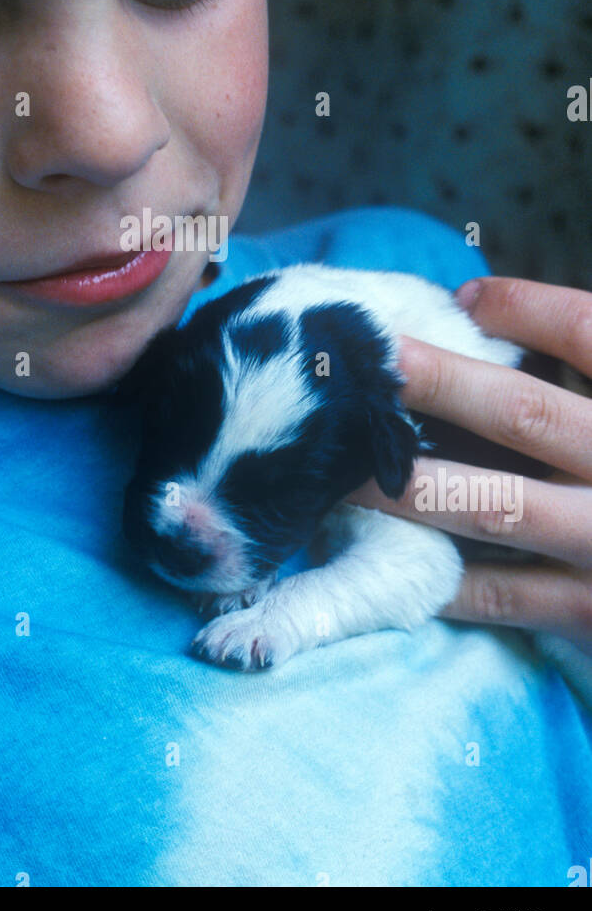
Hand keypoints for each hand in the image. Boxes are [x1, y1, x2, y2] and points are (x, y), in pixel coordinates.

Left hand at [351, 277, 591, 653]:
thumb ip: (581, 366)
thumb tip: (478, 304)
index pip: (590, 334)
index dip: (527, 309)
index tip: (465, 297)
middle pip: (524, 412)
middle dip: (437, 381)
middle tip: (368, 359)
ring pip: (491, 503)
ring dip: (409, 481)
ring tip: (343, 460)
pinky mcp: (590, 613)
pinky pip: (499, 592)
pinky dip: (439, 569)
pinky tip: (383, 548)